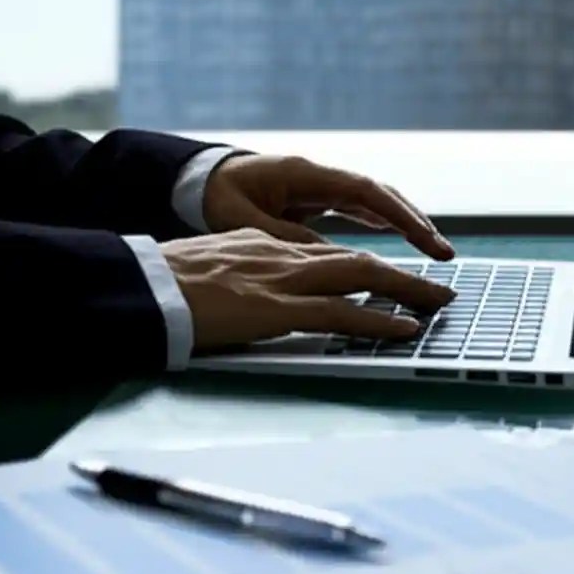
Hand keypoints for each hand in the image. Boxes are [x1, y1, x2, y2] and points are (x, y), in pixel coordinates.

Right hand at [161, 228, 455, 349]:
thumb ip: (237, 275)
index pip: (325, 253)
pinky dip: (378, 319)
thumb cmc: (158, 284)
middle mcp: (279, 255)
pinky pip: (341, 313)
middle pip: (355, 259)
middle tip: (435, 288)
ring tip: (437, 304)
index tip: (385, 278)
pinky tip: (405, 328)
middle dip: (399, 274)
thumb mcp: (206, 268)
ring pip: (360, 276)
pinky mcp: (276, 308)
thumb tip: (249, 293)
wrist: (135, 287)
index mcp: (261, 246)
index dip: (361, 266)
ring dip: (404, 290)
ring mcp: (281, 279)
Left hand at [203, 153, 454, 259]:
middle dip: (415, 222)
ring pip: (374, 202)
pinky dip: (382, 222)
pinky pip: (357, 209)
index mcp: (305, 175)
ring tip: (433, 251)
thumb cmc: (214, 196)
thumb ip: (285, 238)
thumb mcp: (243, 221)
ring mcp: (319, 187)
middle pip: (380, 195)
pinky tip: (399, 237)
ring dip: (404, 223)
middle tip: (444, 253)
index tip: (426, 237)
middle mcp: (319, 177)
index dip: (399, 214)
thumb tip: (328, 259)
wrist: (194, 178)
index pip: (365, 192)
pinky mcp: (315, 198)